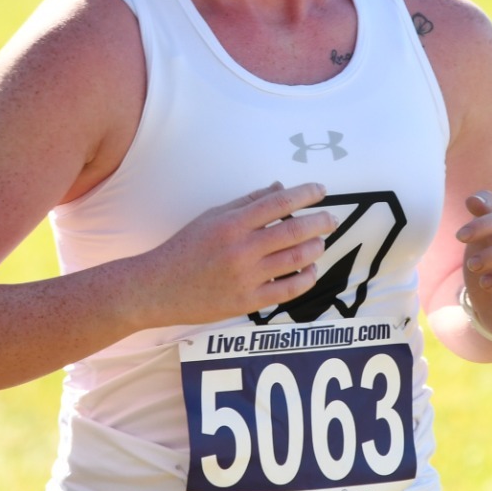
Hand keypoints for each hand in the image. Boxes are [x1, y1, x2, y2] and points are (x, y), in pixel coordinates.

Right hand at [129, 181, 334, 328]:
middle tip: (331, 219)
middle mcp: (241, 249)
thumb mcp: (211, 216)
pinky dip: (305, 279)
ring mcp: (246, 277)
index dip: (305, 195)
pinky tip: (310, 271)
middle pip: (293, 232)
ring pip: (295, 260)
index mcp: (231, 224)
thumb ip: (247, 202)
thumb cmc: (185, 248)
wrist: (159, 288)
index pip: (278, 203)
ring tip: (321, 242)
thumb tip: (279, 188)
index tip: (321, 191)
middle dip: (319, 223)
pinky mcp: (247, 302)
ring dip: (315, 249)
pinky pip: (287, 290)